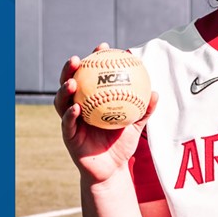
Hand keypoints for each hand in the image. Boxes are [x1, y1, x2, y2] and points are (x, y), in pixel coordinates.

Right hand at [54, 43, 158, 184]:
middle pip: (70, 82)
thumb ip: (144, 109)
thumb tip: (155, 92)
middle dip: (71, 68)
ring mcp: (71, 120)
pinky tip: (76, 108)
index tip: (103, 47)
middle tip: (78, 58)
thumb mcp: (136, 125)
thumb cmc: (122, 143)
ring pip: (62, 101)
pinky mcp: (68, 136)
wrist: (112, 169)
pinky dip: (70, 115)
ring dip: (65, 89)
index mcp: (92, 99)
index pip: (91, 75)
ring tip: (72, 81)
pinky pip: (67, 123)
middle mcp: (78, 106)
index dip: (95, 60)